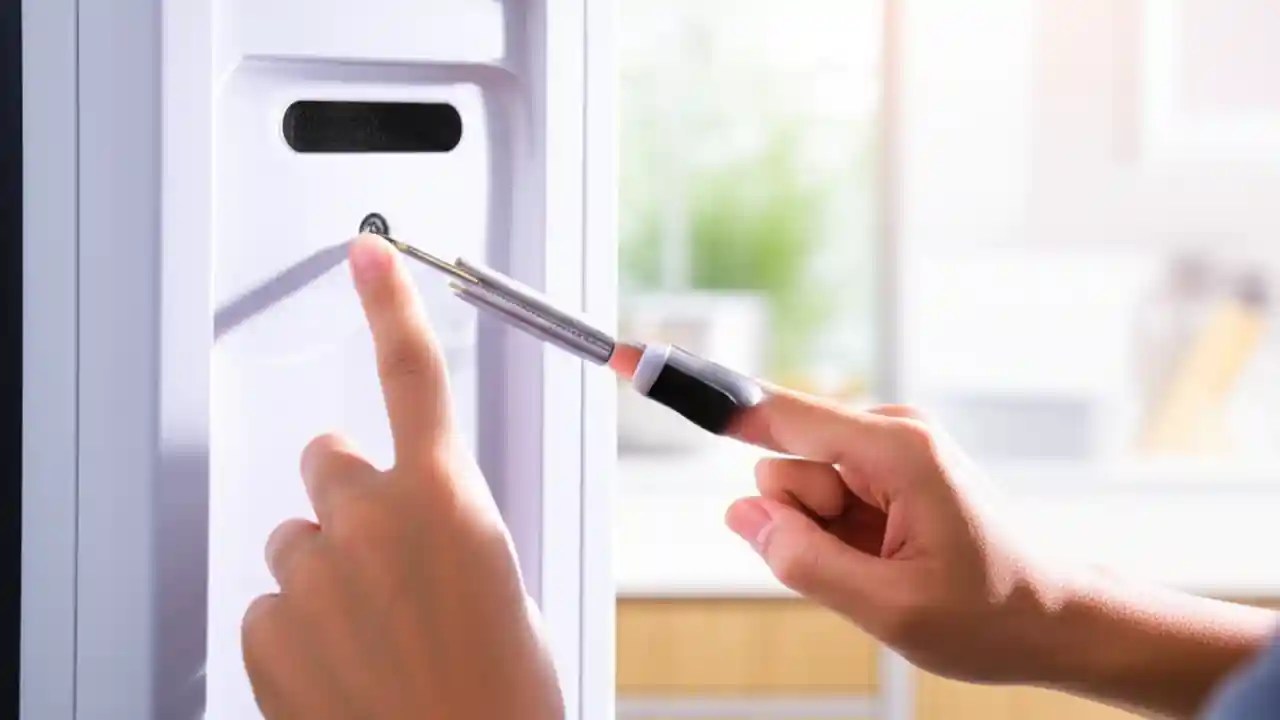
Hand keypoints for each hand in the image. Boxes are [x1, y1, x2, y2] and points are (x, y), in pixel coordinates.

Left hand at [241, 235, 562, 719]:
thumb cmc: (503, 693)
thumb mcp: (501, 583)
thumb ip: (447, 526)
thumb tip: (411, 520)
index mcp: (447, 502)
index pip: (414, 376)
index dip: (389, 305)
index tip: (368, 253)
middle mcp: (373, 523)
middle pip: (326, 460)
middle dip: (346, 492)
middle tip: (377, 549)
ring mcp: (313, 578)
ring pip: (297, 540)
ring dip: (325, 569)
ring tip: (371, 632)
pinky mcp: (267, 632)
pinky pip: (271, 604)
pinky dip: (298, 630)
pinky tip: (341, 667)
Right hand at [725, 397, 1052, 682]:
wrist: (1057, 619)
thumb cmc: (992, 616)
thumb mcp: (888, 609)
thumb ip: (802, 560)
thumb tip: (741, 515)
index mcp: (896, 450)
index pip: (777, 414)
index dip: (708, 400)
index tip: (636, 361)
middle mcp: (891, 432)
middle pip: (784, 466)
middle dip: (802, 523)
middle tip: (865, 567)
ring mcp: (890, 449)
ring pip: (801, 488)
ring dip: (825, 535)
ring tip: (886, 567)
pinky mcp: (888, 468)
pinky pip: (826, 499)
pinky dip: (841, 535)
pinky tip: (888, 560)